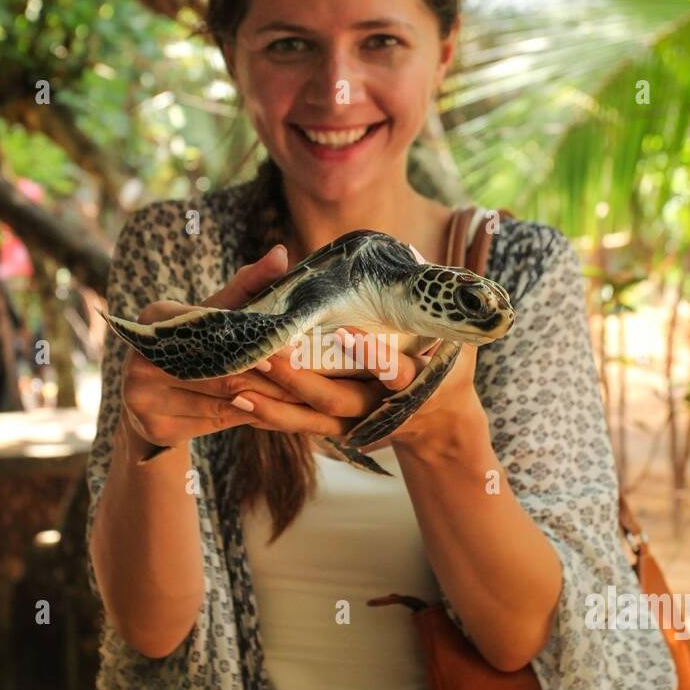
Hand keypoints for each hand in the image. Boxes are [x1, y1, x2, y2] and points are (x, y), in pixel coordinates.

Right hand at [118, 243, 308, 449]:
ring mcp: (141, 395)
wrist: (154, 398)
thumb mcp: (217, 314)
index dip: (254, 339)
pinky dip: (245, 418)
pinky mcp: (153, 426)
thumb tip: (282, 253)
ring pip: (221, 399)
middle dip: (265, 373)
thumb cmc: (195, 345)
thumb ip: (249, 285)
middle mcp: (140, 355)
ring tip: (297, 397)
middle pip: (219, 368)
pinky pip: (212, 423)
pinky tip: (269, 413)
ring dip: (262, 399)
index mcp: (154, 317)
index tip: (292, 347)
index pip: (213, 328)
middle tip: (303, 375)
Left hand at [226, 326, 481, 454]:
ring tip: (241, 381)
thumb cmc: (443, 367)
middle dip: (300, 378)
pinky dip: (270, 415)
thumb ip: (429, 306)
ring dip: (274, 402)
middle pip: (336, 399)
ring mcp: (356, 424)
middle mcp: (380, 408)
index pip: (394, 373)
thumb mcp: (449, 338)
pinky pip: (300, 425)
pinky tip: (240, 401)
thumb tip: (416, 257)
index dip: (371, 356)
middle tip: (268, 353)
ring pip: (311, 418)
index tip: (347, 332)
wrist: (439, 421)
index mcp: (413, 383)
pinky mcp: (337, 431)